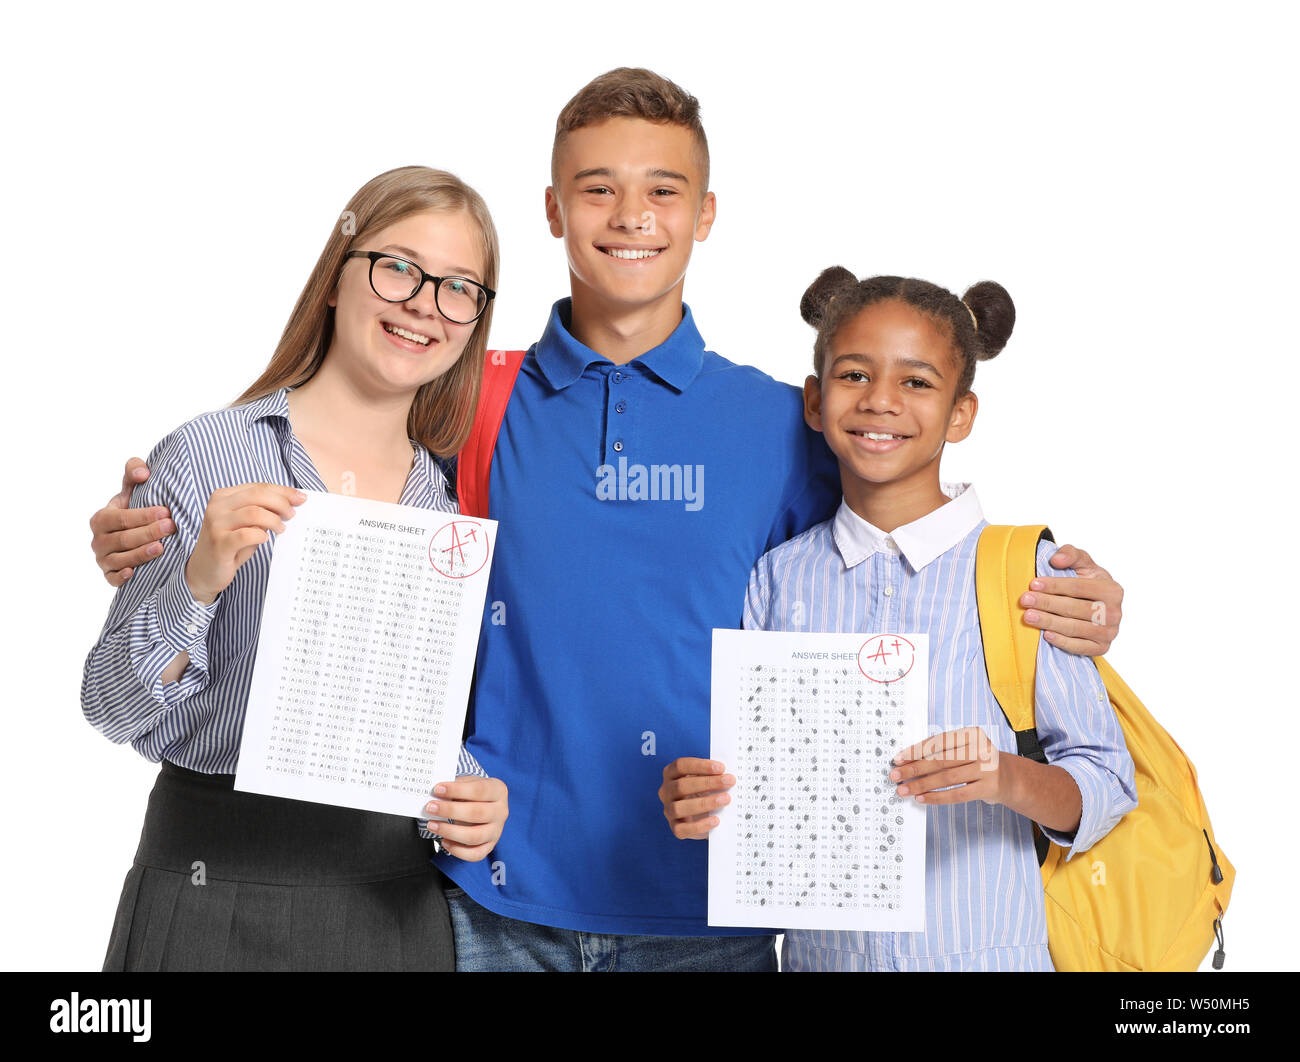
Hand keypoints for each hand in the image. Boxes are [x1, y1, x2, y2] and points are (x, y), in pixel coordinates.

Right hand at [90, 457, 175, 586]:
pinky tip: (133, 573)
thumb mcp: (132, 489)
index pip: (120, 517)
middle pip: (122, 538)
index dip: (142, 515)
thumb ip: (134, 472)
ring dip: (140, 554)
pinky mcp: (109, 574)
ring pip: (120, 558)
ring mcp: (103, 558)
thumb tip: (142, 473)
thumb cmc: (134, 508)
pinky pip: (112, 578)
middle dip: (147, 532)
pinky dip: (121, 577)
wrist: (135, 533)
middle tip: (170, 527)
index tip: (165, 511)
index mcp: (101, 518)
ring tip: (162, 547)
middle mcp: (99, 539)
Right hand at [185, 484, 304, 604]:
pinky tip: (265, 540)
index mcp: (223, 496)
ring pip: (254, 513)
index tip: (300, 497)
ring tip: (281, 528)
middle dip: (281, 503)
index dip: (282, 491)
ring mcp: (216, 524)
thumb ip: (261, 510)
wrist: (205, 571)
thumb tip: (291, 502)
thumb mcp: (245, 523)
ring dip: (274, 520)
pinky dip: (261, 536)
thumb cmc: (230, 544)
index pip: (258, 487)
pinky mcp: (219, 543)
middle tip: (292, 514)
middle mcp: (217, 507)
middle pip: (257, 495)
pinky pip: (247, 535)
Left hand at [424, 776, 508, 860]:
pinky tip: (444, 841)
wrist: (485, 805)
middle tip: (431, 807)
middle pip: (476, 813)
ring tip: (432, 825)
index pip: (479, 790)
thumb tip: (436, 793)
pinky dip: (457, 850)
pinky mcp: (489, 846)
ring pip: (474, 836)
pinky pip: (475, 854)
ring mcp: (496, 831)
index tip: (438, 789)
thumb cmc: (474, 793)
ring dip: (450, 831)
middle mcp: (500, 812)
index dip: (457, 790)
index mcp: (498, 791)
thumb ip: (455, 786)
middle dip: (450, 810)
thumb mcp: (469, 783)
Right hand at [659, 757, 733, 838]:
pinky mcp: (676, 828)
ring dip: (705, 803)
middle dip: (708, 782)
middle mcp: (666, 791)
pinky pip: (683, 828)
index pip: (680, 766)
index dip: (701, 766)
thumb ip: (713, 775)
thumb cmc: (704, 792)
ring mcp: (669, 810)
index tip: (721, 768)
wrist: (703, 817)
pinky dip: (700, 825)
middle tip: (728, 782)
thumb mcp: (705, 780)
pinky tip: (716, 820)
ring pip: (679, 807)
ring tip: (725, 799)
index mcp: (671, 774)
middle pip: (681, 785)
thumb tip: (727, 775)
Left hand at [891, 726, 1003, 806]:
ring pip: (946, 778)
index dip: (916, 750)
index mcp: (973, 734)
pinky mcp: (988, 788)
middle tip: (895, 775)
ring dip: (921, 785)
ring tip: (904, 790)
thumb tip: (908, 761)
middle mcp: (981, 749)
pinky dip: (937, 797)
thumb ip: (942, 751)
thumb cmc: (979, 760)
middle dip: (914, 769)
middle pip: (940, 760)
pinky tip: (922, 798)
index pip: (939, 742)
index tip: (898, 758)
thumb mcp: (965, 748)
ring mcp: (986, 769)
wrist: (1011, 777)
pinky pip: (957, 794)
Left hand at [1020, 543, 1122, 655]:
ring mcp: (1109, 632)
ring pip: (1075, 628)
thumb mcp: (1082, 564)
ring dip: (1049, 622)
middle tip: (1025, 600)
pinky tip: (1046, 635)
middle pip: (1075, 608)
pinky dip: (1062, 642)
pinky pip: (1080, 647)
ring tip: (1028, 617)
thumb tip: (1056, 559)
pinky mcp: (1101, 648)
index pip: (1080, 587)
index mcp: (1112, 589)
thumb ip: (1071, 554)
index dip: (1055, 585)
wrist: (1097, 607)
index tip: (1033, 583)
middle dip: (1047, 603)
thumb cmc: (1087, 583)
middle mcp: (1114, 612)